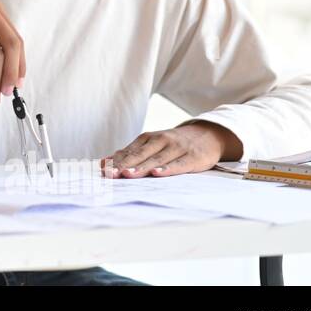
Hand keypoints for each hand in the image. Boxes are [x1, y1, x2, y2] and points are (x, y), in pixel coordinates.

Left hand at [101, 121, 242, 178]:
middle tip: (110, 174)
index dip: (116, 161)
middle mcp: (161, 141)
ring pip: (157, 159)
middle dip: (124, 164)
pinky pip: (178, 164)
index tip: (103, 170)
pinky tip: (157, 174)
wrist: (207, 135)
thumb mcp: (152, 144)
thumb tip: (104, 163)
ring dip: (141, 167)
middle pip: (140, 154)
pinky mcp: (192, 157)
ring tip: (127, 174)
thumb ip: (130, 154)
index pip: (130, 151)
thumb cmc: (173, 144)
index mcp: (149, 138)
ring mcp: (177, 148)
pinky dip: (168, 169)